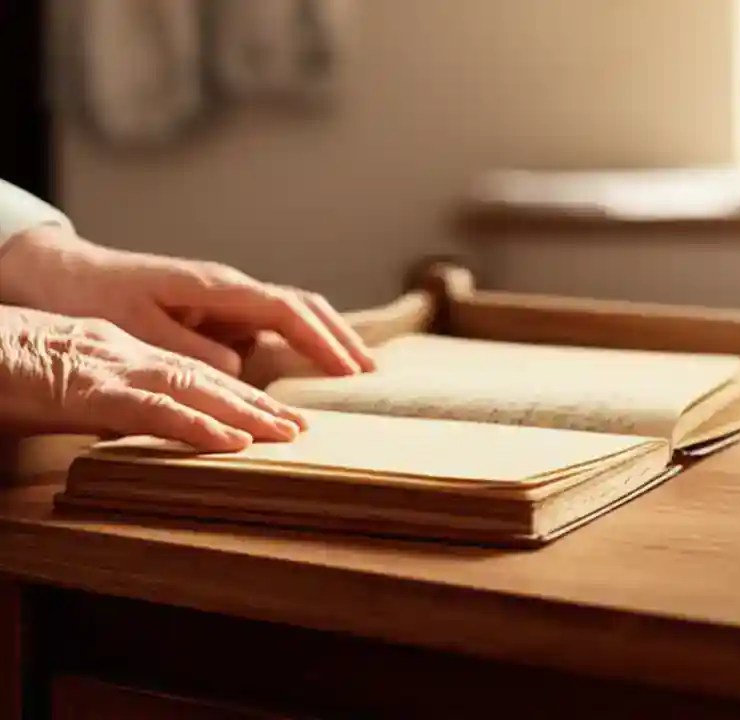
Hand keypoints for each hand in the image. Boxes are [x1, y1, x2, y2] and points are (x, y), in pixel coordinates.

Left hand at [0, 227, 375, 378]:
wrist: (65, 273)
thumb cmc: (96, 297)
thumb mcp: (135, 328)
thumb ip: (189, 350)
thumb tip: (240, 370)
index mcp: (216, 287)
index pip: (286, 310)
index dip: (321, 340)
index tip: (349, 370)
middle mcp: (231, 289)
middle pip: (303, 306)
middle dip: (340, 336)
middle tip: (371, 373)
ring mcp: (228, 300)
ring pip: (294, 313)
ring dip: (327, 338)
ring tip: (356, 370)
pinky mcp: (220, 313)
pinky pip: (273, 325)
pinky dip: (303, 341)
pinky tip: (316, 366)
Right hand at [0, 306, 305, 450]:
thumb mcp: (56, 385)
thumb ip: (97, 402)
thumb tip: (124, 425)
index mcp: (116, 351)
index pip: (187, 370)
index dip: (232, 392)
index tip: (270, 415)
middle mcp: (122, 353)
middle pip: (203, 376)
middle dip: (255, 402)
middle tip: (300, 428)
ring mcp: (108, 369)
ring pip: (192, 388)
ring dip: (245, 412)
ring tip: (287, 434)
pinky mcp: (86, 391)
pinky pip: (152, 408)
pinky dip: (197, 426)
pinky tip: (234, 443)